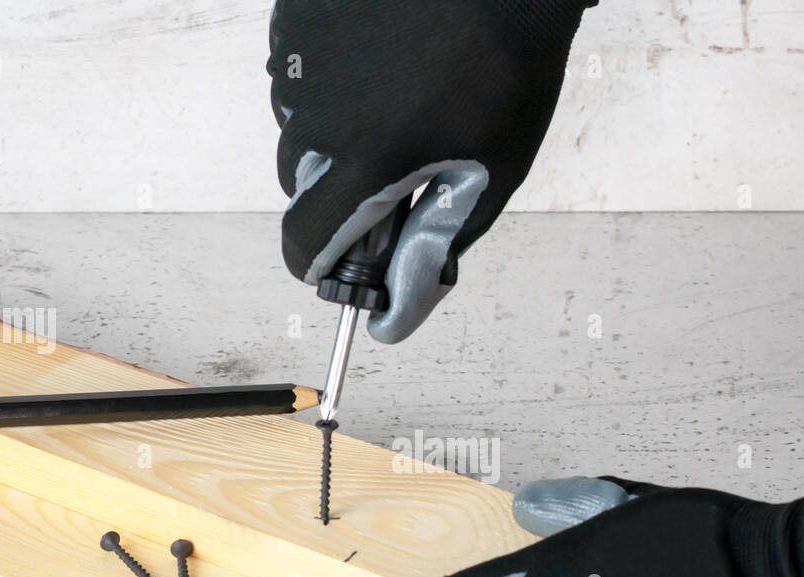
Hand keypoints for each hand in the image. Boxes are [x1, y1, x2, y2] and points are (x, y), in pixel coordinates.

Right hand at [268, 0, 594, 342]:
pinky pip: (295, 70)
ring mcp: (301, 56)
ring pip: (296, 124)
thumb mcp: (486, 174)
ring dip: (332, 129)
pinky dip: (326, 79)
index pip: (305, 241)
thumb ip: (429, 250)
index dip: (315, 264)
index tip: (334, 264)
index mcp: (367, 158)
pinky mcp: (295, 16)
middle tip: (395, 161)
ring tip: (394, 97)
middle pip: (298, 183)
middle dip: (336, 188)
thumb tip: (388, 320)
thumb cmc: (508, 71)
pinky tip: (377, 60)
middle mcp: (319, 110)